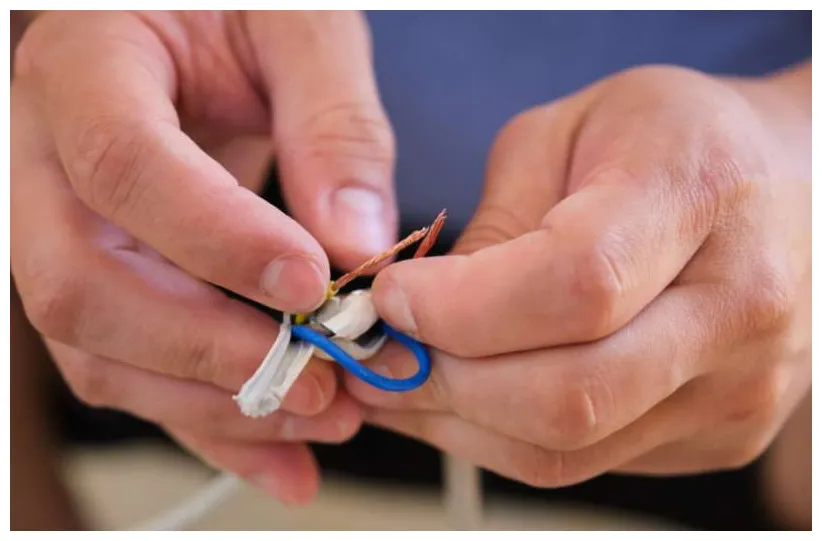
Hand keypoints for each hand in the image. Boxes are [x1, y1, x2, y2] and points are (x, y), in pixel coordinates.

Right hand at [11, 10, 396, 503]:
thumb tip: (355, 246)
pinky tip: (279, 456)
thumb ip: (333, 127)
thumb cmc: (243, 6)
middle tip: (323, 384)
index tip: (312, 285)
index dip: (215, 239)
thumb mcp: (300, 27)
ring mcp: (59, 228)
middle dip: (207, 352)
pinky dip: (205, 419)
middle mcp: (44, 158)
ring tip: (323, 423)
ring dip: (213, 404)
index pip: (125, 168)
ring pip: (98, 348)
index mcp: (87, 69)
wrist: (195, 22)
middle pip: (82, 286)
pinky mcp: (100, 278)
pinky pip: (131, 365)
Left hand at [347, 64, 810, 485]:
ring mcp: (739, 386)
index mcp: (697, 193)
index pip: (573, 285)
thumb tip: (419, 316)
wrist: (783, 186)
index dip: (458, 308)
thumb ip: (495, 226)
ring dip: (458, 425)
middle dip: (439, 385)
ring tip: (403, 382)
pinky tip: (470, 395)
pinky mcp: (719, 434)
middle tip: (372, 359)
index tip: (390, 300)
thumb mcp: (564, 135)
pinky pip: (588, 461)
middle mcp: (738, 305)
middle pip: (566, 395)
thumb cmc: (665, 141)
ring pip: (566, 449)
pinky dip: (506, 437)